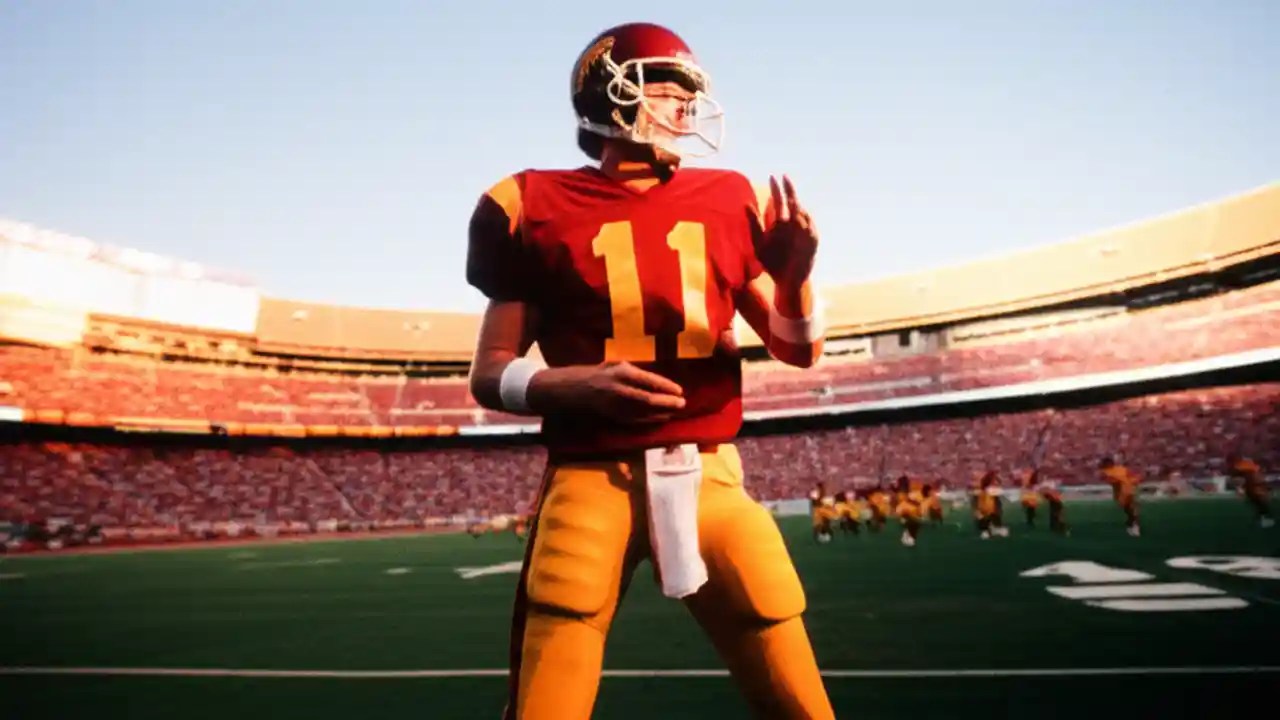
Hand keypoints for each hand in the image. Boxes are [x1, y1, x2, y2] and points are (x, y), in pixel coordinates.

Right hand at [529, 361, 685, 423]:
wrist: (568, 388)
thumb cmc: (594, 374)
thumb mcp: (613, 366)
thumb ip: (633, 373)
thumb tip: (657, 382)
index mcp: (621, 371)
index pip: (650, 381)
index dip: (667, 387)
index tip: (680, 391)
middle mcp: (619, 388)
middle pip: (649, 399)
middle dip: (667, 403)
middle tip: (682, 404)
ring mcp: (614, 405)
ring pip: (643, 412)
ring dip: (660, 414)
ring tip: (673, 413)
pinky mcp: (610, 416)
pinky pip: (634, 421)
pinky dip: (648, 421)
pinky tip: (658, 420)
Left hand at [755, 175, 818, 287]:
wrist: (785, 281)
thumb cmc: (772, 262)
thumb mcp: (759, 243)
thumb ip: (754, 224)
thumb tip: (746, 204)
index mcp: (780, 223)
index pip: (779, 202)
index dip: (777, 190)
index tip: (772, 177)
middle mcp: (792, 225)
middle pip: (792, 204)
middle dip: (789, 191)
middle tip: (784, 178)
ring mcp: (803, 233)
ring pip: (801, 214)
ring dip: (796, 206)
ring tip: (790, 198)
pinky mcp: (811, 242)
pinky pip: (809, 229)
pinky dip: (805, 222)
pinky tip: (799, 215)